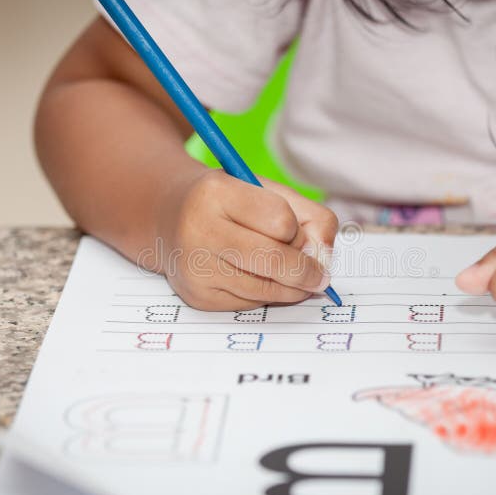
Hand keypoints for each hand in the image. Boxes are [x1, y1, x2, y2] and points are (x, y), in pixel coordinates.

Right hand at [154, 169, 337, 310]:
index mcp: (217, 192)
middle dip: (306, 271)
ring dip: (290, 287)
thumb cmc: (229, 202)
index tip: (296, 233)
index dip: (296, 230)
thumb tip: (324, 262)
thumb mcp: (267, 191)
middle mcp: (199, 230)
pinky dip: (266, 295)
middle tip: (320, 277)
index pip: (280, 220)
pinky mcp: (198, 297)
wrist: (170, 218)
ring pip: (265, 289)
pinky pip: (250, 303)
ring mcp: (195, 267)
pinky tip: (257, 278)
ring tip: (292, 275)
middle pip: (274, 261)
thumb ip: (309, 216)